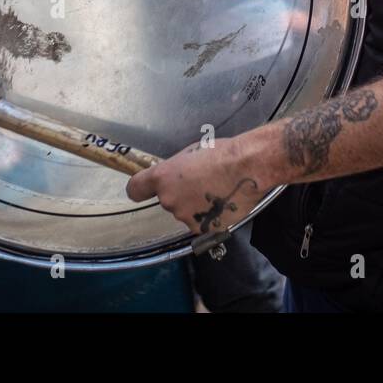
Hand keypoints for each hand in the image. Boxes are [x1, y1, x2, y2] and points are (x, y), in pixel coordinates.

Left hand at [126, 136, 272, 234]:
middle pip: (168, 200)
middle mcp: (169, 200)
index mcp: (162, 178)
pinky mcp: (205, 229)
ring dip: (196, 207)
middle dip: (181, 194)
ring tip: (218, 193)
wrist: (247, 167)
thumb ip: (176, 169)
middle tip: (202, 183)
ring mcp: (186, 218)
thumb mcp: (190, 153)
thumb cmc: (221, 152)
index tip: (145, 189)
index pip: (135, 189)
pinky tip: (225, 204)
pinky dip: (211, 217)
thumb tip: (175, 176)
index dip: (140, 189)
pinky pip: (203, 224)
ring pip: (186, 213)